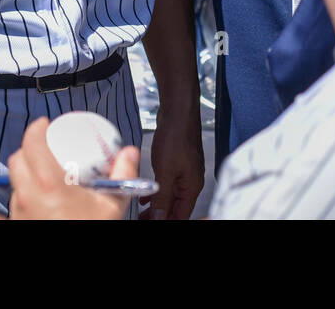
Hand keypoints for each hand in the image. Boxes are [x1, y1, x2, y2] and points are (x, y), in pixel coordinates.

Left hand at [7, 118, 139, 219]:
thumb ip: (122, 174)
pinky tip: (43, 195)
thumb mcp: (112, 204)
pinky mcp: (17, 223)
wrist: (72, 273)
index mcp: (49, 184)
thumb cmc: (90, 230)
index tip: (46, 124)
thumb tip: (129, 152)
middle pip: (18, 158)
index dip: (36, 129)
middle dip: (30, 147)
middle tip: (47, 145)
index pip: (31, 144)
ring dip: (27, 170)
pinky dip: (26, 191)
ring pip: (15, 180)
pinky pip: (16, 199)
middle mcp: (27, 196)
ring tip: (47, 170)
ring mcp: (18, 212)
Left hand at [139, 101, 203, 218]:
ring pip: (171, 197)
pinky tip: (146, 196)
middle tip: (143, 220)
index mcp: (192, 186)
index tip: (150, 223)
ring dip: (157, 206)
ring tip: (142, 212)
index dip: (166, 221)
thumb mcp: (165, 171)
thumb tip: (160, 217)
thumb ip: (162, 197)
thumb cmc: (176, 135)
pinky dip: (157, 192)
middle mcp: (191, 181)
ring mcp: (184, 172)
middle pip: (176, 208)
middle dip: (160, 216)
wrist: (178, 111)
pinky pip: (167, 184)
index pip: (181, 215)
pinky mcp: (177, 164)